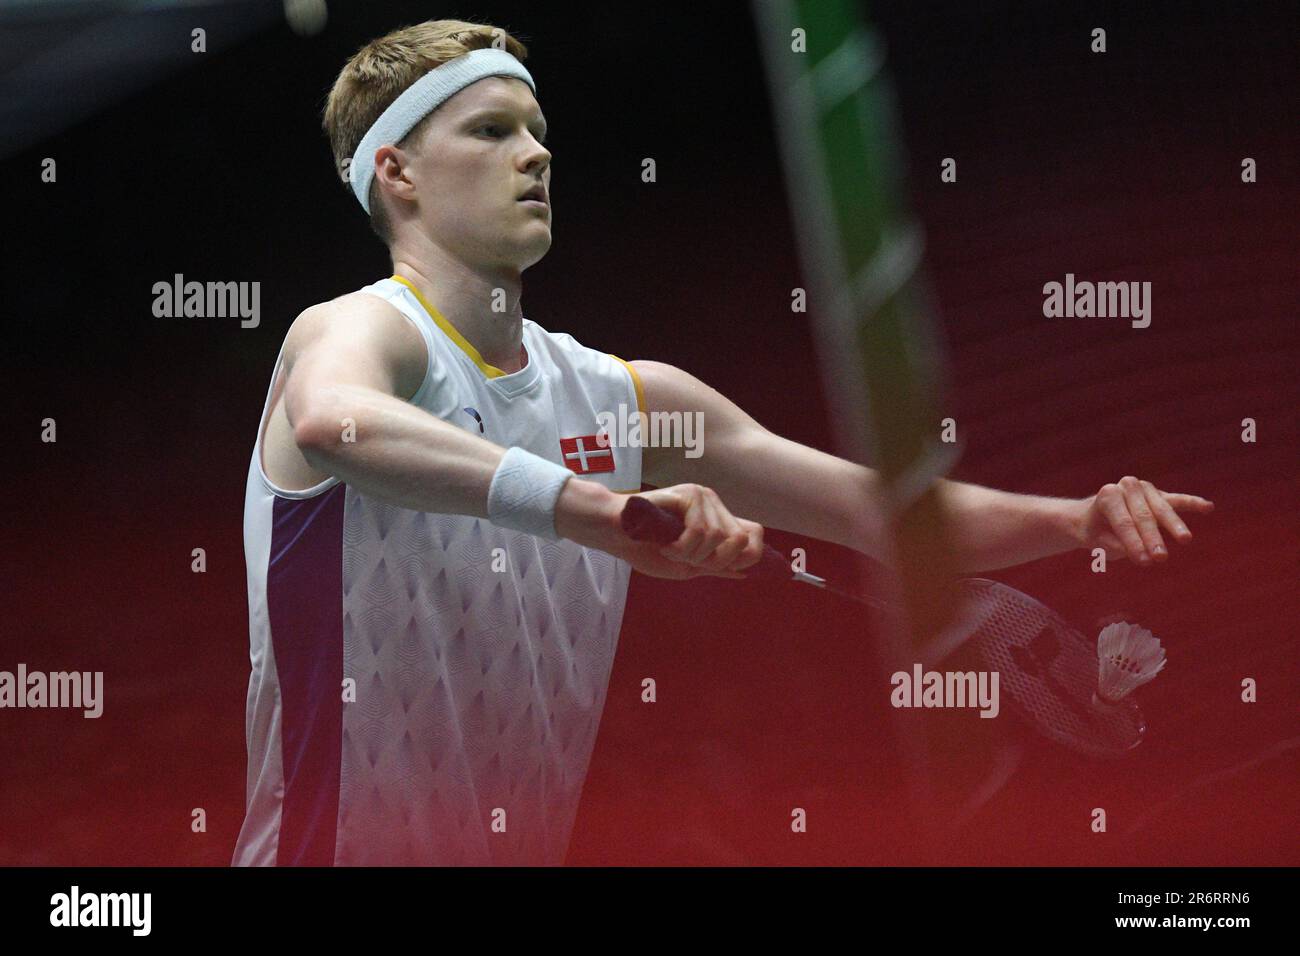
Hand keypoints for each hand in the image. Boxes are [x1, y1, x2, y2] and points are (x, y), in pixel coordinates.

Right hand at [555, 480, 765, 579]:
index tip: (713, 565)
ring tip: (669, 549)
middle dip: (712, 561)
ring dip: (690, 554)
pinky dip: (681, 547)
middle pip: (740, 540)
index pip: (755, 535)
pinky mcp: (690, 494)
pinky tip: (665, 544)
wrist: (615, 534)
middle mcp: (715, 506)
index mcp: (717, 520)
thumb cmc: (646, 549)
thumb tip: (744, 574)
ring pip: (718, 538)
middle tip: (683, 558)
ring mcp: (704, 498)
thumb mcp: (686, 566)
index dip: (745, 556)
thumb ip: (714, 567)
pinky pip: (700, 530)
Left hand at [1075, 476, 1213, 565]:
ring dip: (1174, 525)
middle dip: (1152, 538)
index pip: (1124, 522)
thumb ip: (1112, 544)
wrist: (1094, 516)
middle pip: (1143, 516)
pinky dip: (1193, 503)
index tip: (1144, 562)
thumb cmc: (1095, 531)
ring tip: (1185, 540)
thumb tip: (1131, 550)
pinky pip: (1178, 500)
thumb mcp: (1095, 541)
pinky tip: (1208, 507)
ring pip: (1162, 509)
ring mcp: (1146, 489)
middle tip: (1161, 558)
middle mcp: (1127, 487)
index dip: (1134, 542)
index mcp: (1108, 496)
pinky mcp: (1161, 495)